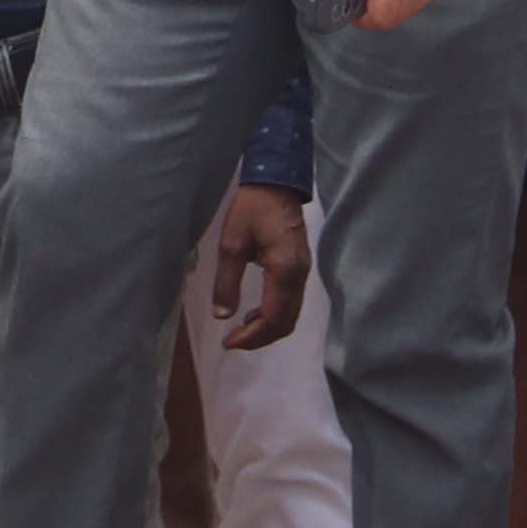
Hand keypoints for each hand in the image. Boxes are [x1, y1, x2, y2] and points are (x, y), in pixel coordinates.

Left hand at [209, 183, 311, 348]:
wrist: (277, 185)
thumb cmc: (252, 210)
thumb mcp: (231, 244)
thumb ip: (226, 282)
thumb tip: (222, 316)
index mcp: (283, 271)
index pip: (272, 318)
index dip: (251, 337)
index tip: (229, 343)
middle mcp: (299, 276)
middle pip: (285, 322)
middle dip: (260, 338)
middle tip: (233, 342)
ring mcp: (303, 273)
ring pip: (291, 315)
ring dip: (267, 328)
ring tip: (241, 329)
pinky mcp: (300, 269)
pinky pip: (291, 302)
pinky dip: (274, 315)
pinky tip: (254, 313)